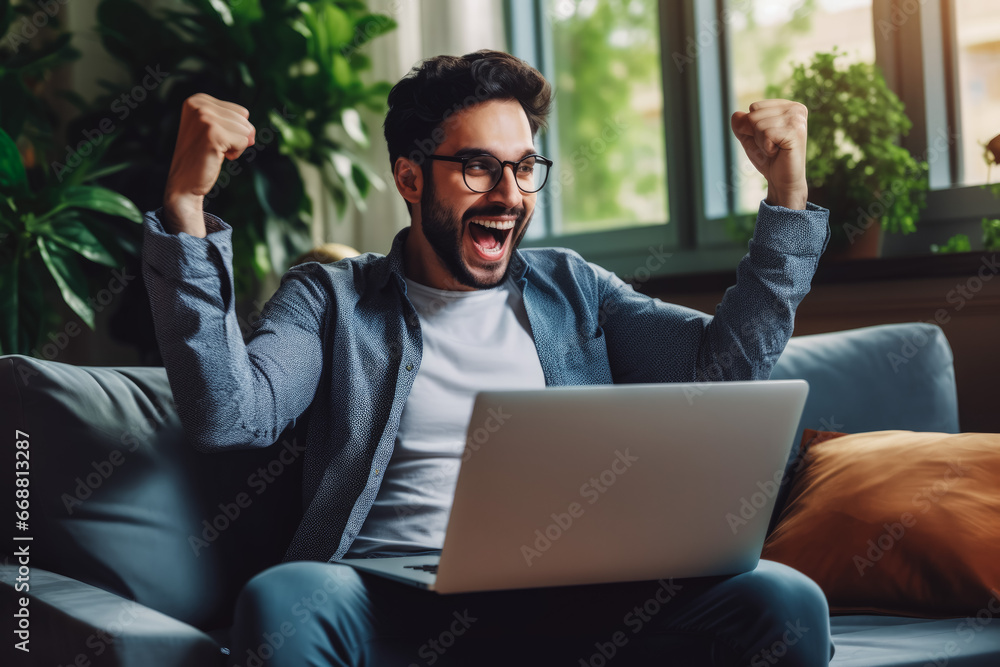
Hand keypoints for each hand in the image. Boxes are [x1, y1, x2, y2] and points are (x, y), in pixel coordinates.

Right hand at [163, 94, 255, 236]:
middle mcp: (198, 104)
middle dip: (237, 138)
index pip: (241, 112)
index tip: (213, 140)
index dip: (234, 131)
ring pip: (245, 130)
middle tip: (213, 148)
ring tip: (214, 151)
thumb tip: (252, 134)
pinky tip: (217, 157)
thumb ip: (236, 122)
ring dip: (236, 146)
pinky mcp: (212, 132)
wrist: (184, 183)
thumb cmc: (202, 157)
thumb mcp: (215, 130)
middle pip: (244, 119)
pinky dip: (236, 153)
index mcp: (198, 100)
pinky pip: (243, 141)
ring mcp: (204, 117)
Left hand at [731, 100, 807, 209]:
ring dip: (762, 142)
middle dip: (756, 134)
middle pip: (755, 115)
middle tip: (772, 145)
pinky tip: (778, 151)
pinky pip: (766, 134)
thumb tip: (735, 114)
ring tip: (775, 149)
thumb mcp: (749, 137)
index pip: (754, 107)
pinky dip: (766, 147)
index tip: (768, 138)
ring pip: (758, 124)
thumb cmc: (767, 158)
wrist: (781, 180)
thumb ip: (740, 124)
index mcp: (787, 106)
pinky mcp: (796, 132)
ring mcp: (797, 119)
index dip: (753, 127)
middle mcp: (795, 109)